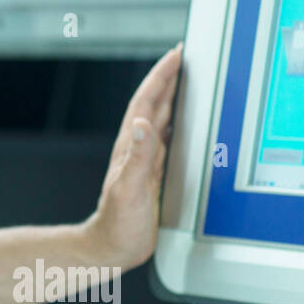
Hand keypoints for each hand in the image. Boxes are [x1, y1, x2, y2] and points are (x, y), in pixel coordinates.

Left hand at [84, 42, 182, 267]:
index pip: (146, 102)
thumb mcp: (130, 189)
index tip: (176, 55)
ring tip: (191, 79)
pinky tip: (190, 123)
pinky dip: (181, 125)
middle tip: (187, 56)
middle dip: (170, 78)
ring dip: (176, 98)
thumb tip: (142, 124)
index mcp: (131, 146)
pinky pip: (171, 140)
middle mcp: (138, 149)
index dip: (161, 76)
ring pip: (164, 119)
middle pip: (156, 105)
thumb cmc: (118, 223)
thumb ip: (139, 157)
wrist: (113, 248)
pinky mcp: (156, 174)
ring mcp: (147, 160)